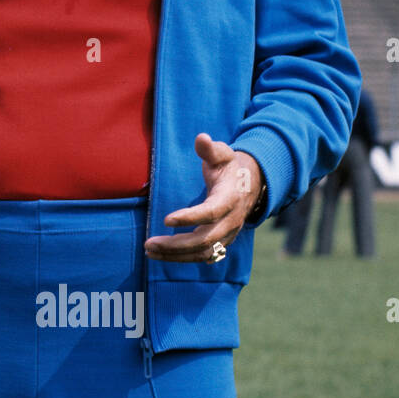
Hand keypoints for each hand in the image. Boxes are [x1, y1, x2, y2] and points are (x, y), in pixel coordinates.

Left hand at [144, 133, 261, 262]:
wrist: (250, 185)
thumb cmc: (230, 167)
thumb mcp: (223, 154)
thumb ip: (210, 149)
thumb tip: (201, 138)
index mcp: (230, 198)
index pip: (211, 212)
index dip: (191, 218)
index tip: (166, 219)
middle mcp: (231, 221)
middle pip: (205, 240)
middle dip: (175, 244)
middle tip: (148, 244)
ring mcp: (227, 234)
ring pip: (203, 253)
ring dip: (175, 255)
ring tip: (149, 251)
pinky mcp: (221, 242)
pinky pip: (203, 256)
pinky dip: (182, 258)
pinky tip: (161, 255)